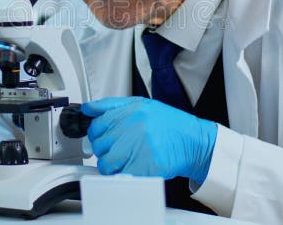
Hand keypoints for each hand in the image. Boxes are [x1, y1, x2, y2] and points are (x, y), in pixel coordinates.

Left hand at [81, 97, 217, 184]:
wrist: (194, 142)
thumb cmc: (169, 125)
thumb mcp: (142, 105)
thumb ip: (112, 105)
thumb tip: (88, 108)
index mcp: (130, 111)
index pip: (97, 124)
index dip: (97, 134)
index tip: (103, 138)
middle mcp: (132, 127)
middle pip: (99, 145)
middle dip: (105, 150)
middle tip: (118, 150)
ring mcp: (136, 147)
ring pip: (106, 163)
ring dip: (111, 165)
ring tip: (124, 161)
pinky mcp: (142, 167)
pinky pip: (119, 175)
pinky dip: (122, 175)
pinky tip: (131, 169)